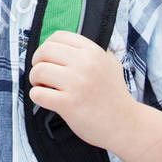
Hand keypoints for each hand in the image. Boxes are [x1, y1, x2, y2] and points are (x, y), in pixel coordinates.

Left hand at [27, 30, 135, 149]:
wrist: (126, 125)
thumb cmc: (115, 96)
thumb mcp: (110, 64)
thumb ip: (92, 52)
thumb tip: (67, 45)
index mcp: (93, 52)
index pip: (58, 36)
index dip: (47, 46)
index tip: (48, 58)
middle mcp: (85, 64)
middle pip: (45, 51)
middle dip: (37, 62)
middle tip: (42, 73)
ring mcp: (77, 84)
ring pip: (38, 71)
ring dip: (35, 79)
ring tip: (43, 86)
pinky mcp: (68, 104)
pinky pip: (38, 93)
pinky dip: (37, 96)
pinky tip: (46, 99)